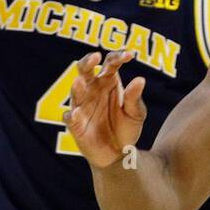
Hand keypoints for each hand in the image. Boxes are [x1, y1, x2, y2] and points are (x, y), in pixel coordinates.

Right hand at [64, 50, 147, 168]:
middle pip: (85, 69)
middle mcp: (93, 89)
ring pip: (76, 91)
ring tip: (80, 82)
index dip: (118, 56)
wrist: (119, 154)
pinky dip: (70, 116)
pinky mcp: (75, 123)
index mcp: (108, 81)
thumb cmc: (127, 128)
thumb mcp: (136, 113)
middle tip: (95, 57)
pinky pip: (70, 118)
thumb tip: (140, 79)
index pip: (111, 63)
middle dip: (87, 62)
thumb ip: (134, 97)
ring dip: (77, 86)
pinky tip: (74, 115)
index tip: (129, 55)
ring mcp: (82, 105)